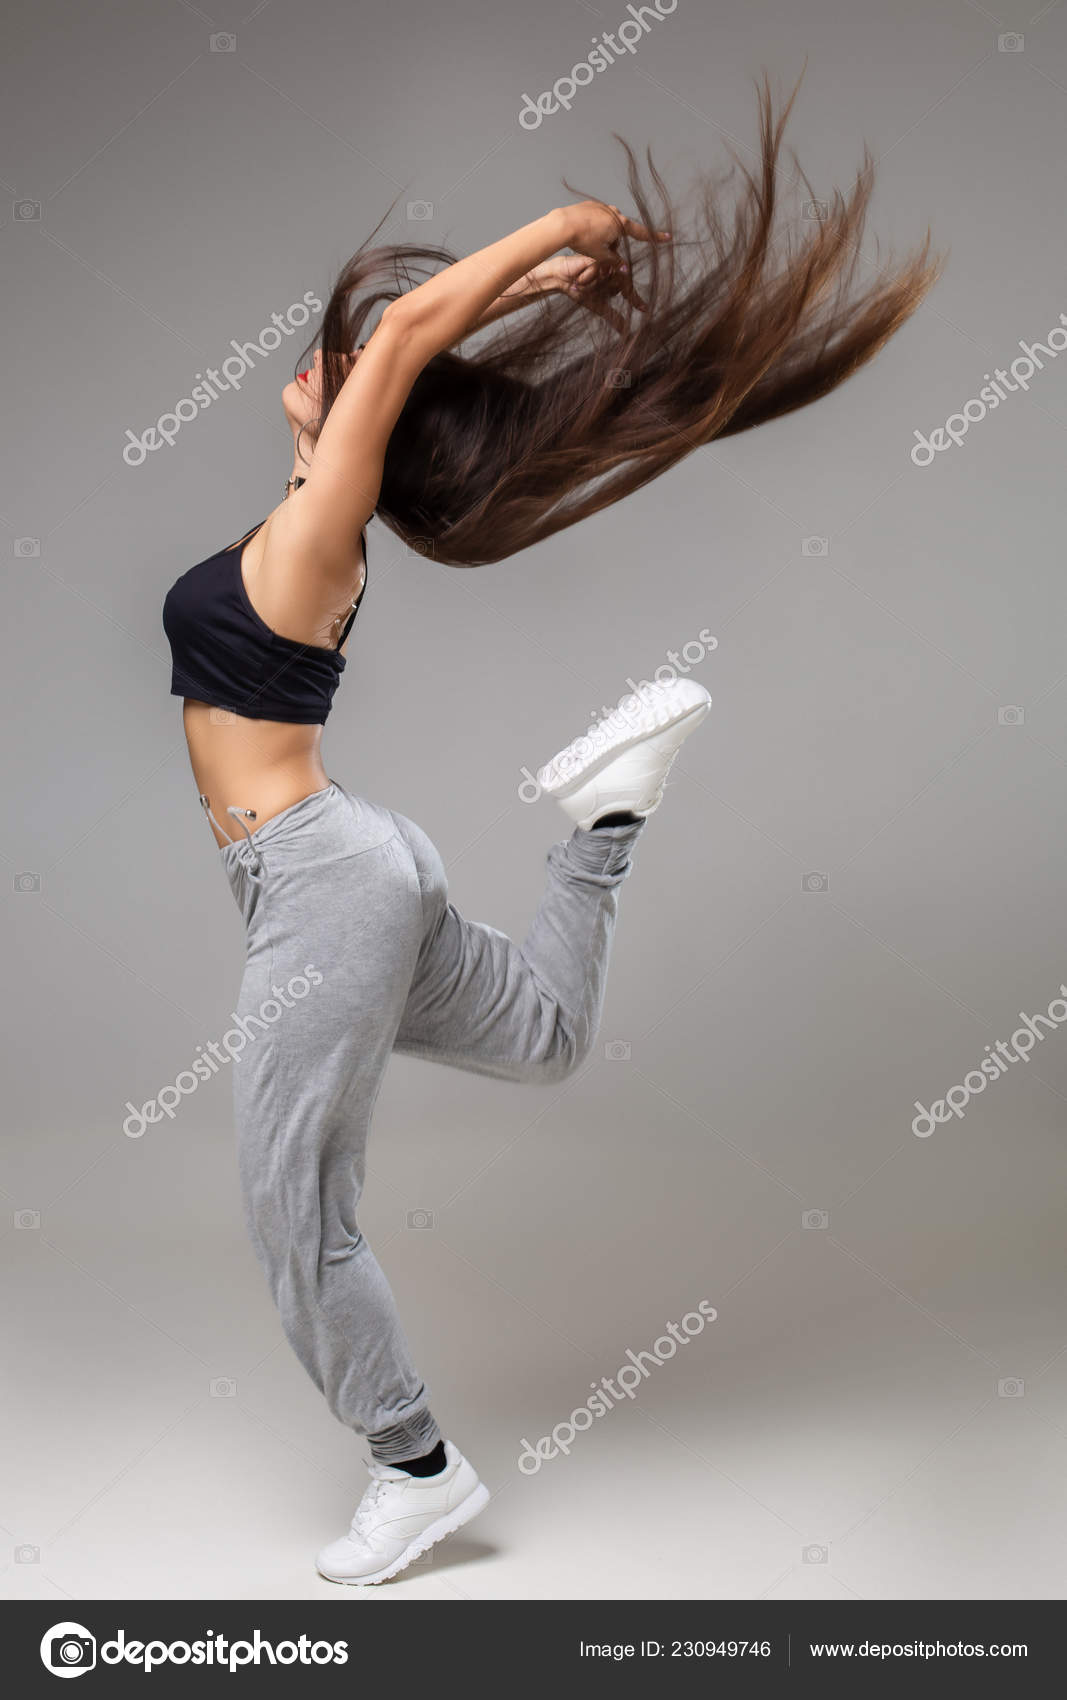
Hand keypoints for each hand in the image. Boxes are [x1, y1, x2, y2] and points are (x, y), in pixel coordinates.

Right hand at [528, 253, 639, 328]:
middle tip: (585, 287)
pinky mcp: (597, 255)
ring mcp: (605, 262)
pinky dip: (588, 276)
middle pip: (619, 284)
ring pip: (608, 278)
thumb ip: (612, 316)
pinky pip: (598, 270)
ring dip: (591, 285)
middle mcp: (612, 271)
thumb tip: (625, 331)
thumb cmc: (577, 290)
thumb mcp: (597, 306)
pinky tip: (579, 276)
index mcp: (614, 282)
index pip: (628, 290)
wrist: (560, 280)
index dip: (635, 299)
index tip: (644, 309)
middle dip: (601, 289)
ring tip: (579, 282)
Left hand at [555, 200, 670, 311]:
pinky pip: (597, 219)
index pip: (642, 233)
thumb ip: (615, 261)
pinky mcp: (591, 205)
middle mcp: (615, 212)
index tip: (668, 238)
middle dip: (612, 242)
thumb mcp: (601, 255)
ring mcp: (603, 207)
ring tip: (587, 240)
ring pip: (608, 225)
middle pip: (620, 232)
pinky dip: (592, 227)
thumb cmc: (583, 240)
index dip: (655, 238)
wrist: (563, 224)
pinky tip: (582, 232)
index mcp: (620, 224)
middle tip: (598, 248)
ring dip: (602, 235)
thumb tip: (626, 270)